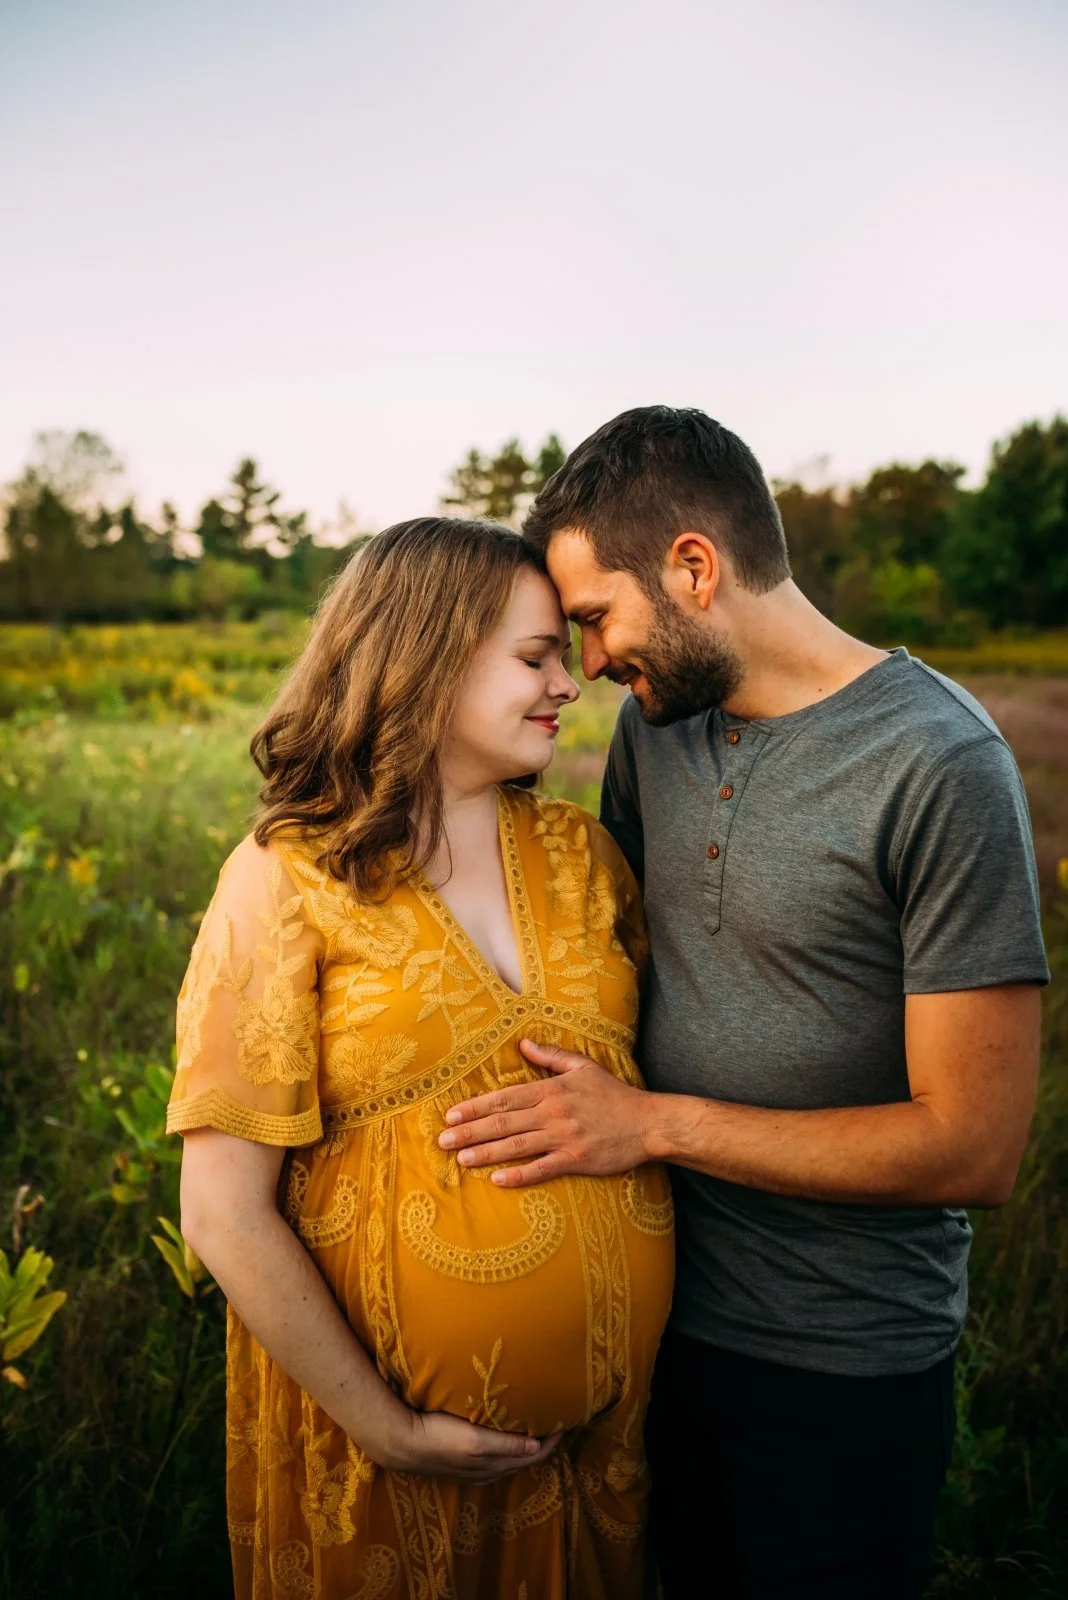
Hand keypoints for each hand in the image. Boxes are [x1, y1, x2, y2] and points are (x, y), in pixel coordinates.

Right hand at [381, 1406, 561, 1482]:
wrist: (402, 1443)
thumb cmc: (440, 1438)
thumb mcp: (475, 1442)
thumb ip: (506, 1444)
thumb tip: (536, 1446)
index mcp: (494, 1465)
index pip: (533, 1455)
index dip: (551, 1441)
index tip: (566, 1421)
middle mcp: (488, 1470)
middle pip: (523, 1458)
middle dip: (542, 1442)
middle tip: (555, 1420)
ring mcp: (474, 1468)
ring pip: (509, 1458)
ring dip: (525, 1444)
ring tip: (536, 1423)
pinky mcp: (462, 1463)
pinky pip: (495, 1457)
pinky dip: (508, 1447)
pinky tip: (504, 1434)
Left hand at [438, 1038, 650, 1186]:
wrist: (647, 1123)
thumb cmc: (614, 1095)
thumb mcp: (583, 1067)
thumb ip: (551, 1055)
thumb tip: (523, 1043)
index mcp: (551, 1090)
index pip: (505, 1098)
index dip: (476, 1107)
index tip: (452, 1115)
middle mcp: (552, 1113)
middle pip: (503, 1123)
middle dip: (470, 1132)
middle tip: (443, 1141)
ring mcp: (563, 1138)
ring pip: (516, 1146)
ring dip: (486, 1153)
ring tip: (461, 1159)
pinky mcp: (575, 1161)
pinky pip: (541, 1169)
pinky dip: (519, 1175)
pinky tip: (498, 1180)